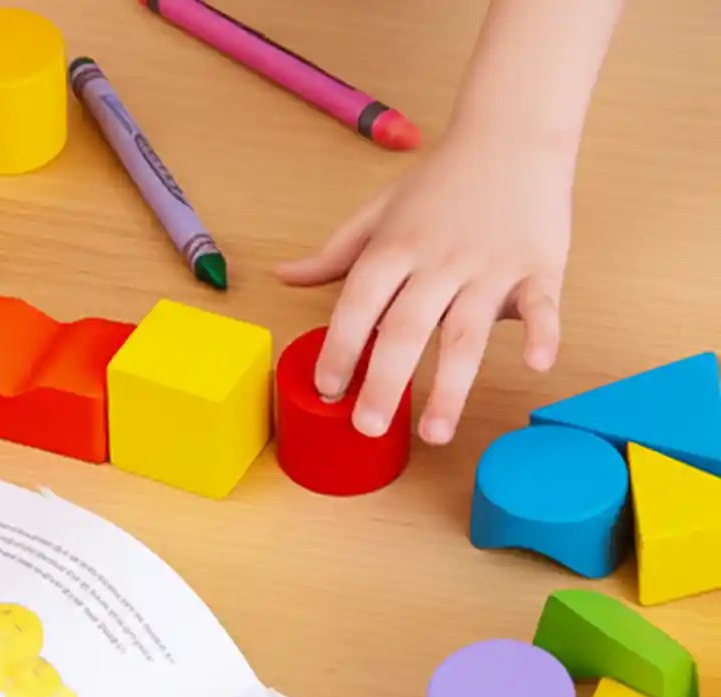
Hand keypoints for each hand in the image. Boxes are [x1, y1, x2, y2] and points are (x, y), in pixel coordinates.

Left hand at [276, 131, 572, 444]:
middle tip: (367, 426)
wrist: (512, 135)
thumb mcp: (378, 212)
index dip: (339, 346)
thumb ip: (333, 255)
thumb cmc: (440, 181)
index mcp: (395, 247)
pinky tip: (535, 364)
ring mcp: (490, 265)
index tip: (326, 389)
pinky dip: (540, 332)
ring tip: (434, 433)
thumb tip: (281, 277)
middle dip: (384, 381)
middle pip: (406, 327)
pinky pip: (541, 304)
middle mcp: (439, 260)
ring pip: (467, 332)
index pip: (358, 303)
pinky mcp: (540, 266)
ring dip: (451, 385)